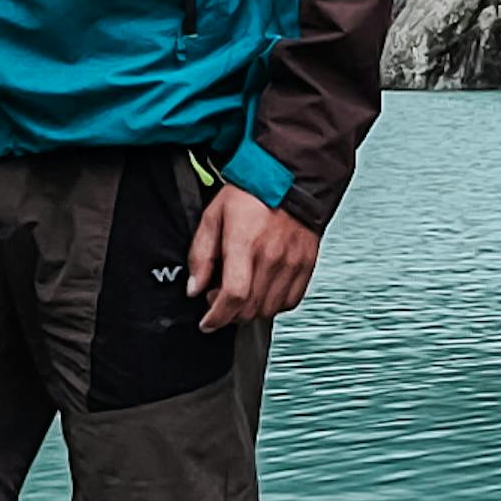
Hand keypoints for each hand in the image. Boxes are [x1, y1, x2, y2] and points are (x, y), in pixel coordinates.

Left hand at [189, 180, 318, 331]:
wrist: (289, 178)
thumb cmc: (250, 194)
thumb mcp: (213, 216)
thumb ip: (200, 255)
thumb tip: (194, 287)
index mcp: (245, 242)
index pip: (233, 295)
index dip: (217, 317)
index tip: (207, 322)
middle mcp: (272, 256)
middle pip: (250, 308)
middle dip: (229, 314)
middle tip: (218, 300)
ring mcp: (292, 262)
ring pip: (269, 310)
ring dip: (250, 311)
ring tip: (240, 294)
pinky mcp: (306, 265)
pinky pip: (290, 301)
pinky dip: (273, 304)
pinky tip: (262, 291)